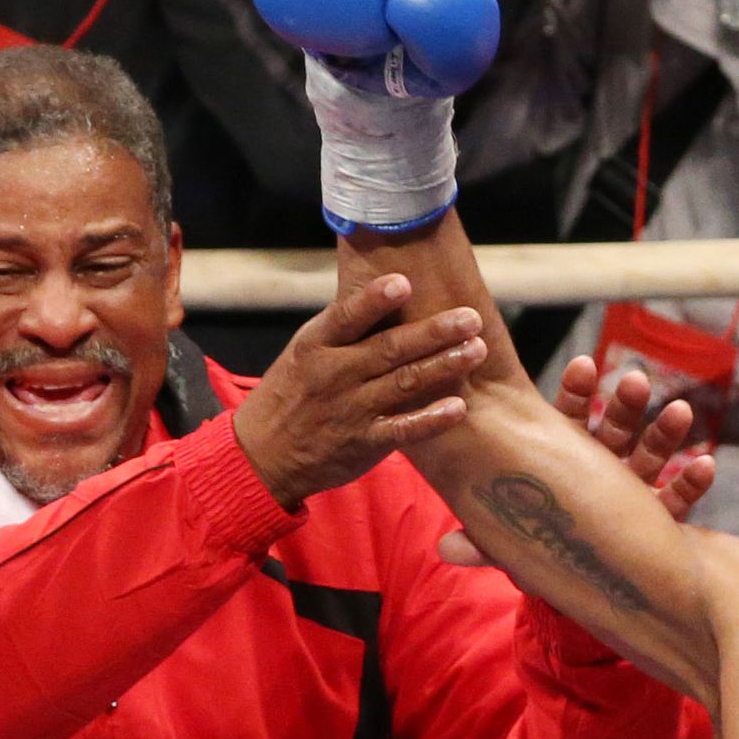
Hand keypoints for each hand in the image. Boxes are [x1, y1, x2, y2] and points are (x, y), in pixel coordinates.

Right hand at [234, 274, 486, 508]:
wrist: (262, 456)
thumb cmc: (293, 392)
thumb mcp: (304, 351)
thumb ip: (344, 327)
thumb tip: (390, 287)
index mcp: (316, 346)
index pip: (346, 317)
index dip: (374, 299)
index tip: (404, 282)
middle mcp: (334, 375)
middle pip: (389, 349)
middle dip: (433, 332)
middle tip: (470, 318)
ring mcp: (350, 410)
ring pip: (403, 383)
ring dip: (443, 366)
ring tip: (476, 350)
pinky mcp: (363, 443)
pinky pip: (403, 430)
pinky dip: (430, 419)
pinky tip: (458, 407)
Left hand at [438, 355, 713, 566]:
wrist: (590, 596)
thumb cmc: (548, 559)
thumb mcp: (520, 550)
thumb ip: (489, 546)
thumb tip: (446, 548)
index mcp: (560, 464)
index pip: (564, 420)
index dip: (574, 393)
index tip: (582, 366)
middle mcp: (598, 469)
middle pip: (611, 428)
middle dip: (624, 404)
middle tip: (633, 380)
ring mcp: (633, 490)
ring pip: (650, 452)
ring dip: (665, 431)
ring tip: (680, 411)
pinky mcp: (661, 518)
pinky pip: (680, 496)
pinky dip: (694, 480)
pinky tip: (707, 464)